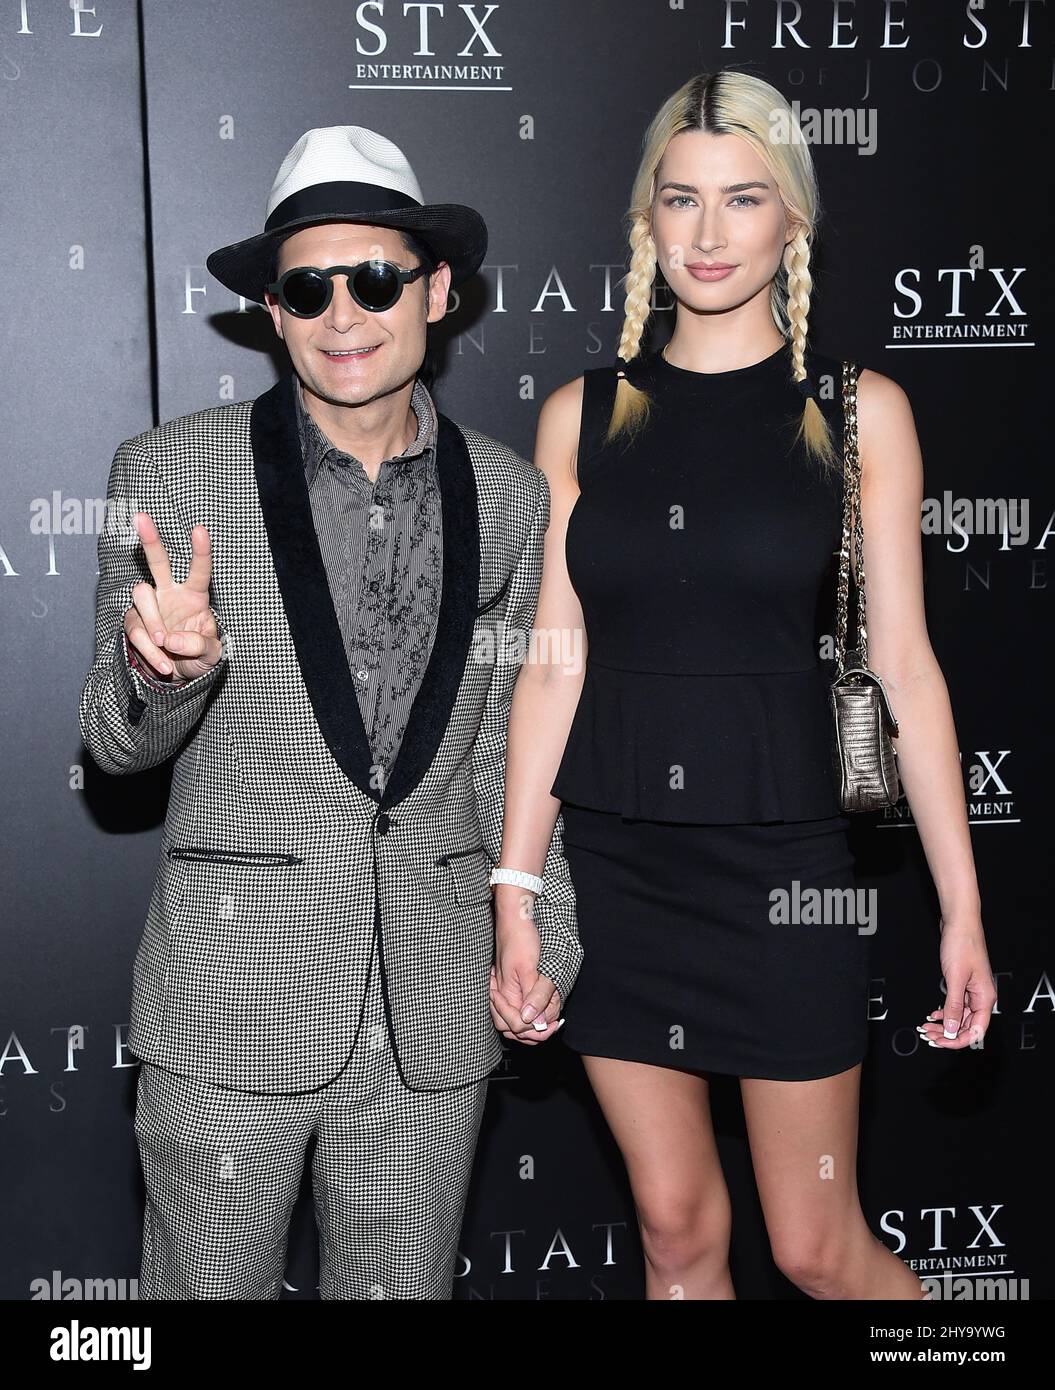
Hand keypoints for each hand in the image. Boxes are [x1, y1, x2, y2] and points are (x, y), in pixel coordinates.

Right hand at [123, 512, 221, 682]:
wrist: (177, 674)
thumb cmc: (198, 655)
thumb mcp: (211, 654)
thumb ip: (199, 645)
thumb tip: (172, 639)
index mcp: (195, 595)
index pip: (199, 570)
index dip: (200, 551)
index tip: (200, 529)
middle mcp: (170, 593)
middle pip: (159, 562)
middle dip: (150, 540)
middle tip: (141, 517)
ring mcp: (149, 606)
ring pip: (142, 596)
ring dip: (154, 622)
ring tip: (167, 647)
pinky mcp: (134, 622)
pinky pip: (136, 631)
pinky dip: (150, 651)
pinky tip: (164, 664)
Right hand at [490, 917, 562, 1045]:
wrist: (516, 919)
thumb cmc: (520, 938)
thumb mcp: (529, 967)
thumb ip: (532, 995)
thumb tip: (534, 1021)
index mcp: (504, 994)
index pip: (516, 1026)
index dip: (534, 1028)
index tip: (551, 1023)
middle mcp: (503, 995)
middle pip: (513, 1029)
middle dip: (533, 1032)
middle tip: (553, 1024)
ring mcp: (506, 991)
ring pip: (515, 1021)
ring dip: (533, 1024)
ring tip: (551, 1019)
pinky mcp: (512, 985)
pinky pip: (519, 1007)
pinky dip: (532, 1013)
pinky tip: (544, 1008)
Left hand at [917, 917, 996, 1048]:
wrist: (959, 923)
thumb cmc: (962, 945)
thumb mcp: (955, 978)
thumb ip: (953, 1005)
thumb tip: (951, 1029)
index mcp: (985, 998)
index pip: (975, 1030)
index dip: (958, 1040)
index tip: (941, 1043)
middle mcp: (980, 997)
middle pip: (966, 1025)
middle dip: (947, 1034)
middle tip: (928, 1036)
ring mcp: (971, 991)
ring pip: (958, 1016)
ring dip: (943, 1024)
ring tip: (927, 1027)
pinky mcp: (962, 984)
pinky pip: (955, 1005)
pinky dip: (944, 1012)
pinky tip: (933, 1015)